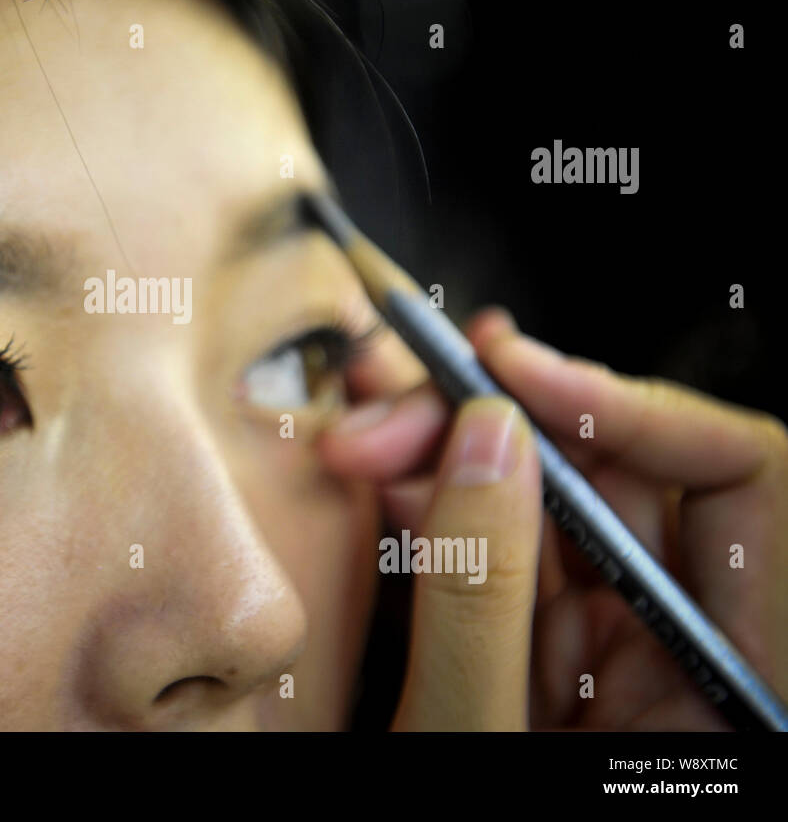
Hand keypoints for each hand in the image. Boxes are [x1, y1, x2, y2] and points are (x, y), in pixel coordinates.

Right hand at [318, 307, 787, 729]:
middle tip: (392, 410)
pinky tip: (389, 486)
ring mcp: (625, 665)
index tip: (507, 374)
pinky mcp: (559, 669)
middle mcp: (696, 663)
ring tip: (368, 437)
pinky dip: (447, 514)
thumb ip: (482, 594)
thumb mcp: (472, 741)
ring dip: (458, 460)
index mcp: (738, 690)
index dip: (629, 403)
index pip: (747, 481)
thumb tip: (482, 440)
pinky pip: (516, 564)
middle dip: (505, 425)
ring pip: (561, 514)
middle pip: (633, 486)